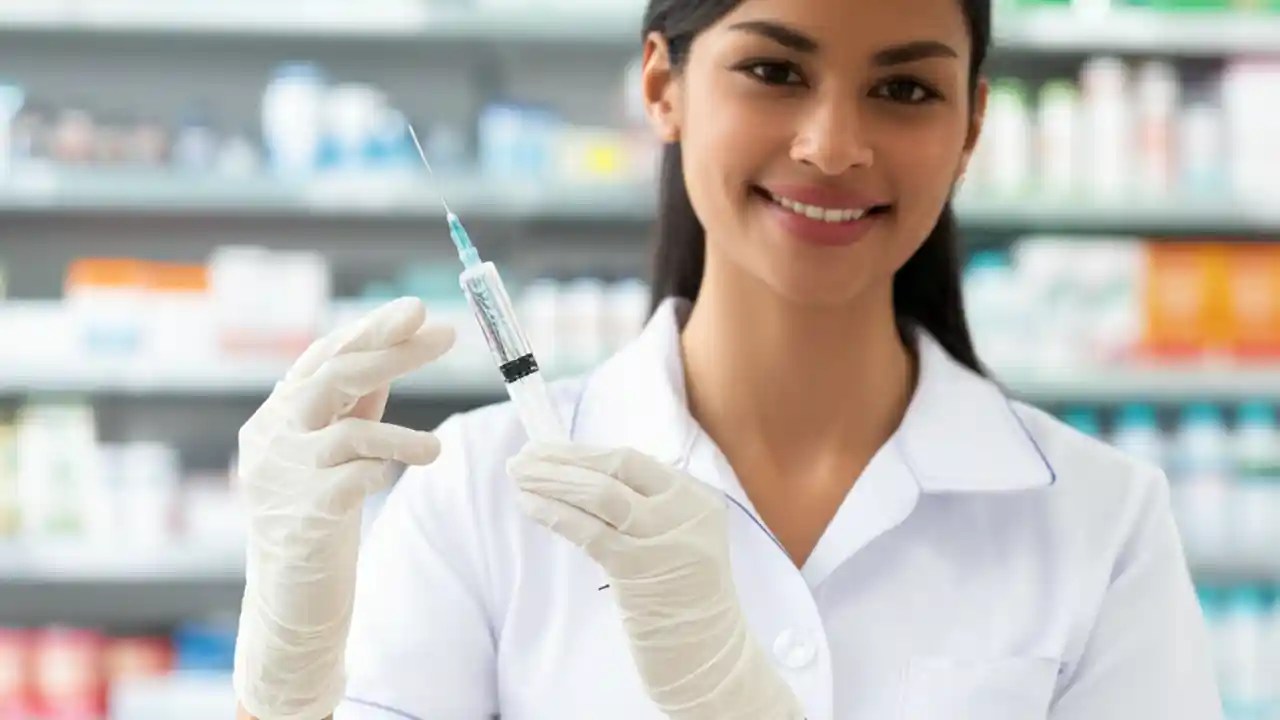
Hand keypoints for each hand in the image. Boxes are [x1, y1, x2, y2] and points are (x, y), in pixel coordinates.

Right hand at [233, 297, 454, 719]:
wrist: (287, 602)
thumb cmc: (317, 518)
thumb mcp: (331, 452)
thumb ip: (353, 405)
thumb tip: (395, 348)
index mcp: (278, 417)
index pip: (325, 357)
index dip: (371, 331)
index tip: (417, 311)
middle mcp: (271, 439)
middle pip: (333, 378)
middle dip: (392, 352)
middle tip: (446, 335)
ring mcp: (284, 477)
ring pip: (348, 433)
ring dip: (400, 436)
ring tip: (434, 450)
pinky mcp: (304, 517)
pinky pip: (355, 480)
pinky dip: (381, 473)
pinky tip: (390, 482)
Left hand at [508, 443, 805, 719]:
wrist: (708, 652)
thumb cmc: (683, 594)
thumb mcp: (678, 539)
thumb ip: (646, 508)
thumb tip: (578, 477)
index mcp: (697, 498)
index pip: (632, 460)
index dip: (583, 451)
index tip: (546, 448)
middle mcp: (684, 511)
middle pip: (615, 468)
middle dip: (563, 459)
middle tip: (523, 456)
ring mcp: (664, 538)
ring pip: (600, 494)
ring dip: (552, 480)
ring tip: (518, 475)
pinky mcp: (639, 568)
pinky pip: (588, 531)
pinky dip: (554, 513)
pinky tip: (530, 505)